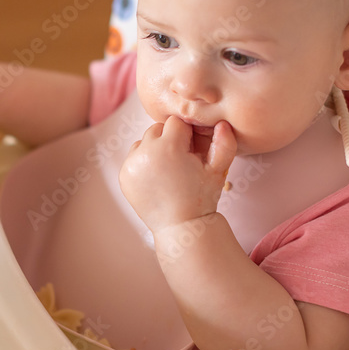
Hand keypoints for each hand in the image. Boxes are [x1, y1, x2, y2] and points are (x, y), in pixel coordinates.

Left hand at [118, 116, 236, 231]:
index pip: (176, 122)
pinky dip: (144, 162)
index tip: (192, 151)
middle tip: (181, 161)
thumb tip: (221, 123)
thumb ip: (224, 143)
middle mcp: (145, 153)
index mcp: (168, 147)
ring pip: (144, 142)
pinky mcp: (124, 175)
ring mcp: (131, 165)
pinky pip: (134, 158)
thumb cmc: (202, 198)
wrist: (180, 226)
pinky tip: (157, 178)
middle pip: (157, 129)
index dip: (187, 134)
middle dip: (170, 140)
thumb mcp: (218, 170)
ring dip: (155, 149)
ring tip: (168, 169)